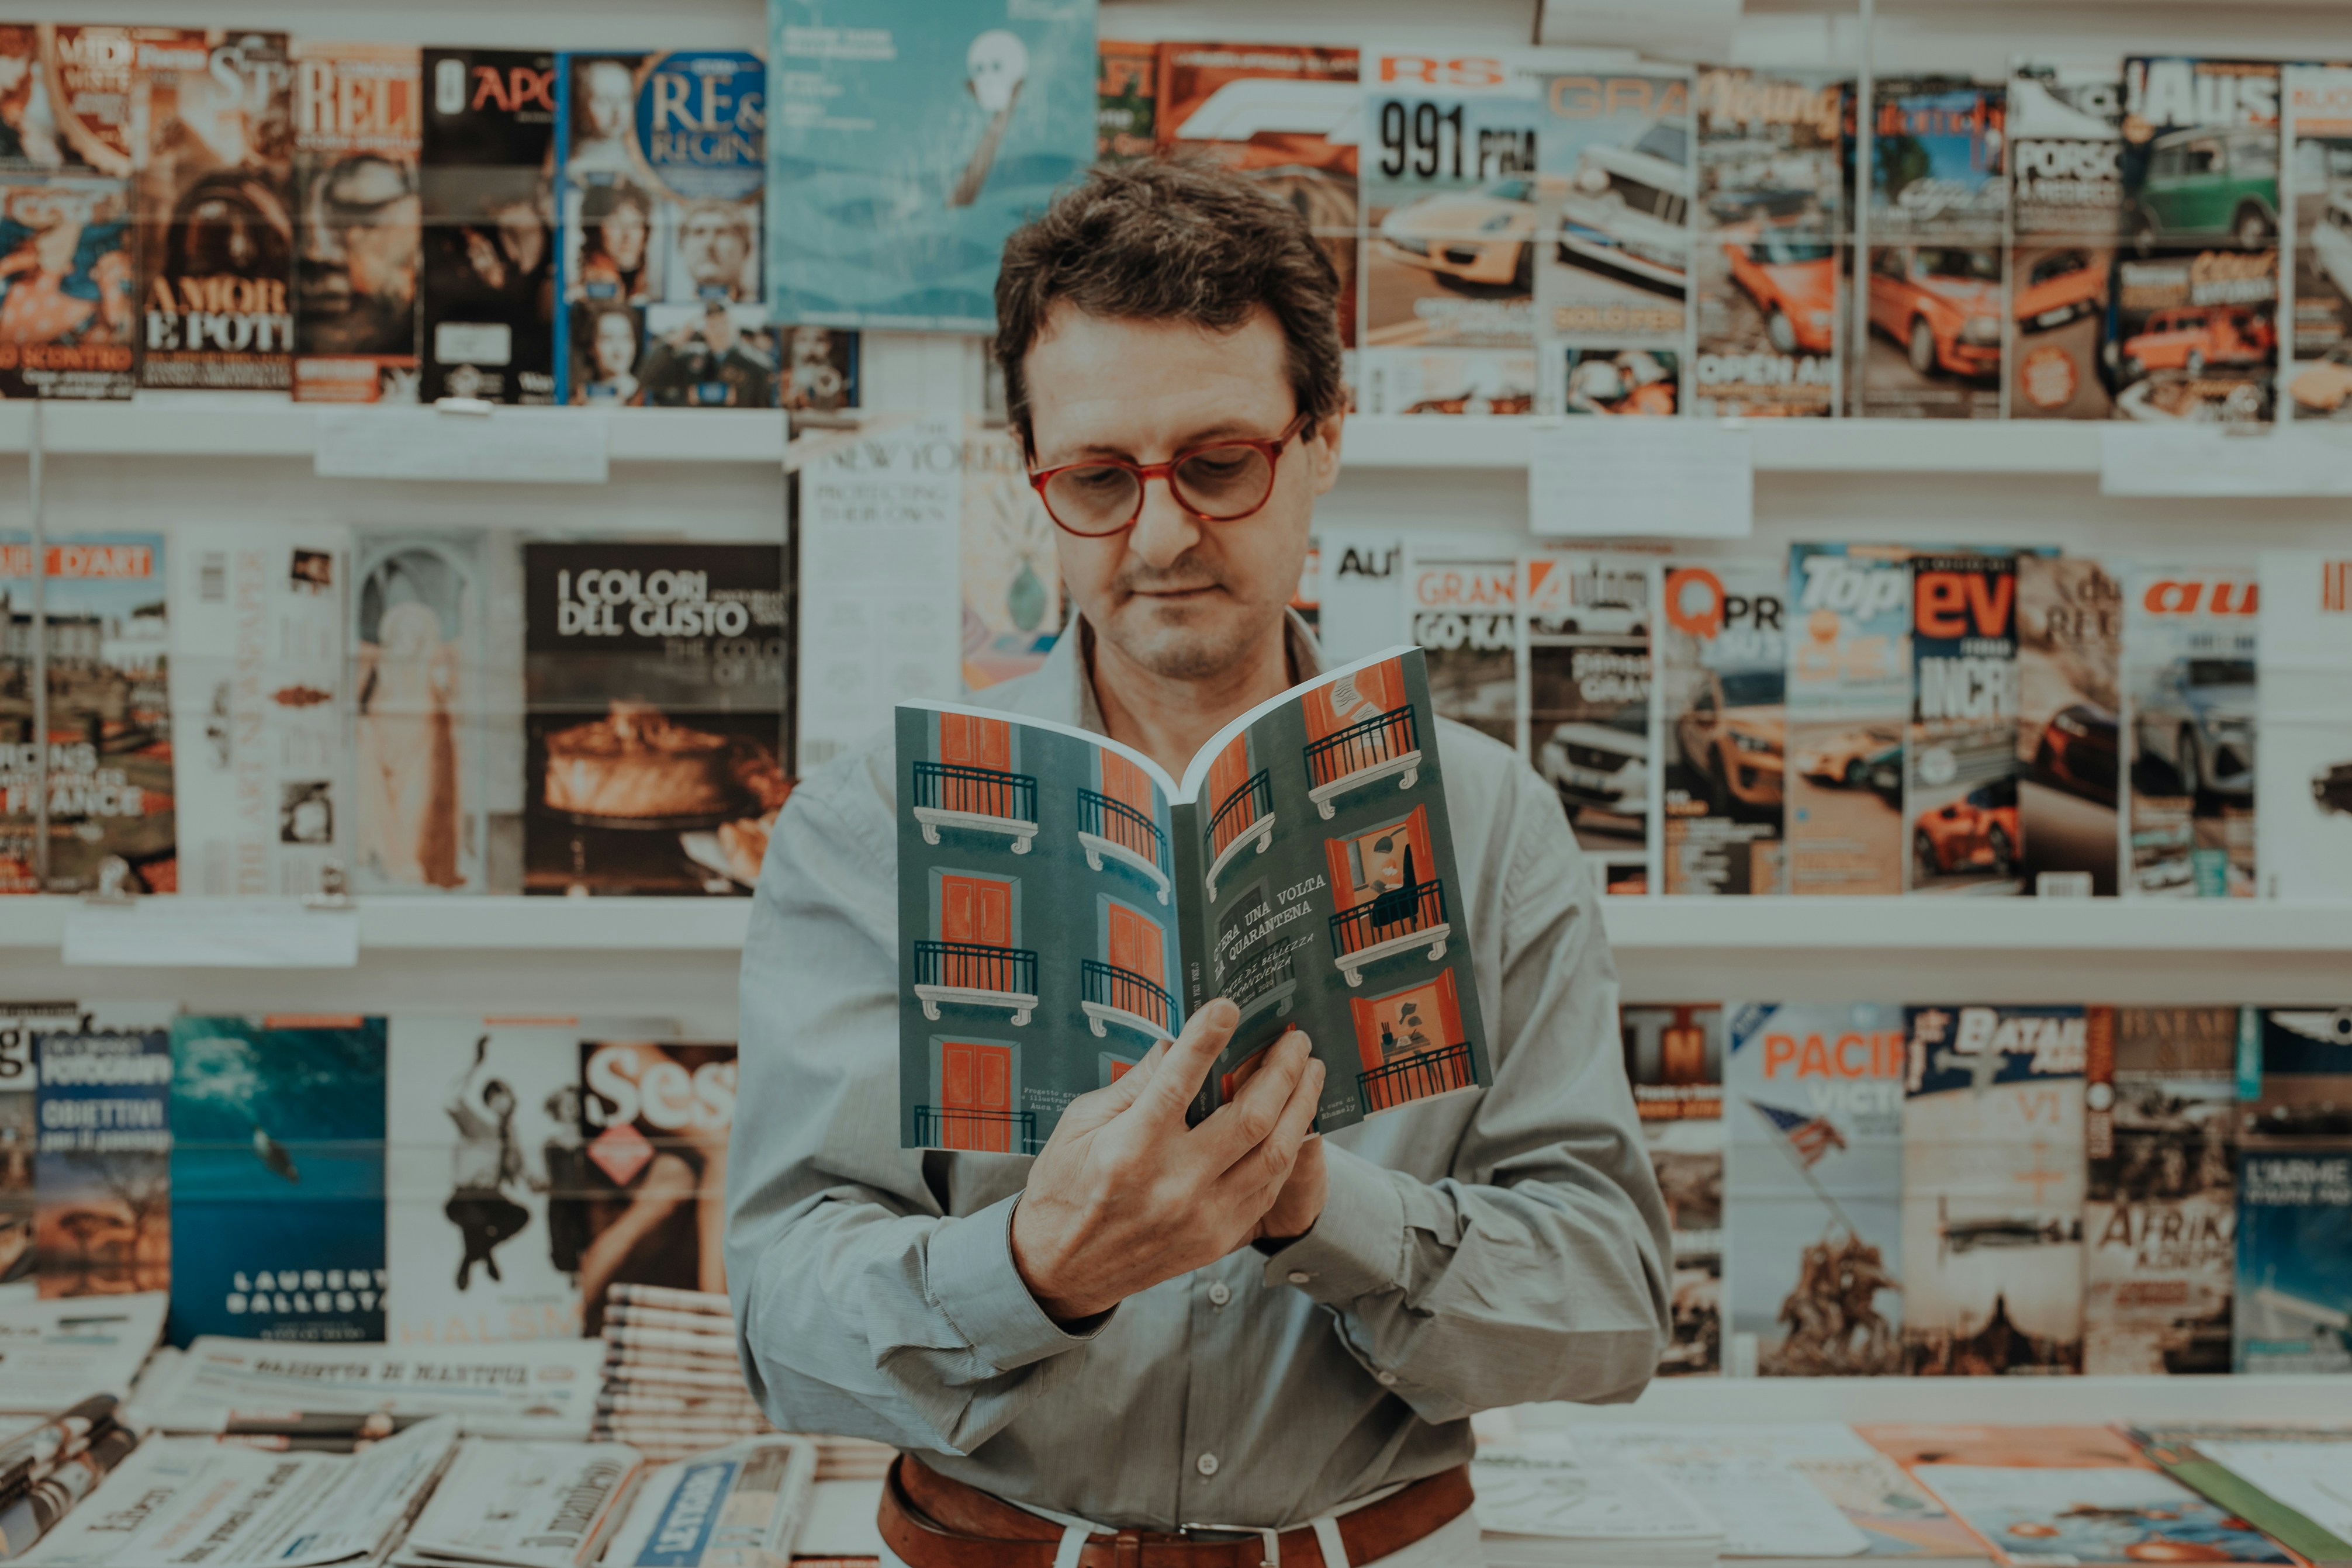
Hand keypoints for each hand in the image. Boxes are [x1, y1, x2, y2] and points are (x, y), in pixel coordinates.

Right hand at [1009, 1000, 1324, 1322]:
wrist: (1063, 1271)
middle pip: (1250, 1116)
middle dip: (1281, 1068)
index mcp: (1130, 1150)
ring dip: (1300, 1105)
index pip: (1179, 1082)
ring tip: (1310, 1071)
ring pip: (1275, 1153)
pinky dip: (1289, 1149)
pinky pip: (1270, 1187)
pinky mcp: (1219, 1239)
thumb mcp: (1081, 1124)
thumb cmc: (1065, 1188)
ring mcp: (1202, 1217)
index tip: (1230, 1006)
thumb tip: (1177, 1041)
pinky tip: (1295, 1120)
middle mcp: (1173, 1185)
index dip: (1207, 1039)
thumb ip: (1135, 1083)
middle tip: (1294, 1039)